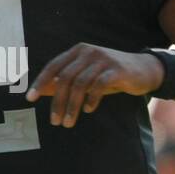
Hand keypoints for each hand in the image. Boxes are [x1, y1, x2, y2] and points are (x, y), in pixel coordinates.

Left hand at [26, 44, 164, 126]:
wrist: (144, 69)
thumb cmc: (110, 75)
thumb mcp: (87, 76)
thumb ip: (67, 81)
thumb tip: (43, 91)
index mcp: (78, 51)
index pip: (53, 66)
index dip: (40, 82)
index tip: (30, 98)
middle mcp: (89, 51)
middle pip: (65, 78)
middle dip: (57, 102)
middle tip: (55, 121)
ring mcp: (103, 59)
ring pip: (80, 84)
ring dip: (72, 106)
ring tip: (69, 122)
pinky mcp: (117, 69)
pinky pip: (99, 85)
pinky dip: (91, 99)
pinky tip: (88, 110)